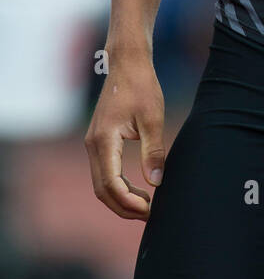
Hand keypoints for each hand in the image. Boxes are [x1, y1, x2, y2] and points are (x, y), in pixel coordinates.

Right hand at [84, 56, 165, 219]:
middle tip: (150, 215)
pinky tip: (137, 191)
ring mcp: (93, 144)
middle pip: (102, 190)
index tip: (150, 209)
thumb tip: (157, 183)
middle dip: (124, 207)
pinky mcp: (98, 142)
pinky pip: (103, 173)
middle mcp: (92, 145)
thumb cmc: (142, 87)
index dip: (129, 202)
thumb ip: (154, 151)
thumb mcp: (153, 119)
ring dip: (120, 199)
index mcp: (104, 140)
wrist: (127, 64)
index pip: (111, 183)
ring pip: (101, 183)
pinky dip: (118, 187)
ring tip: (146, 207)